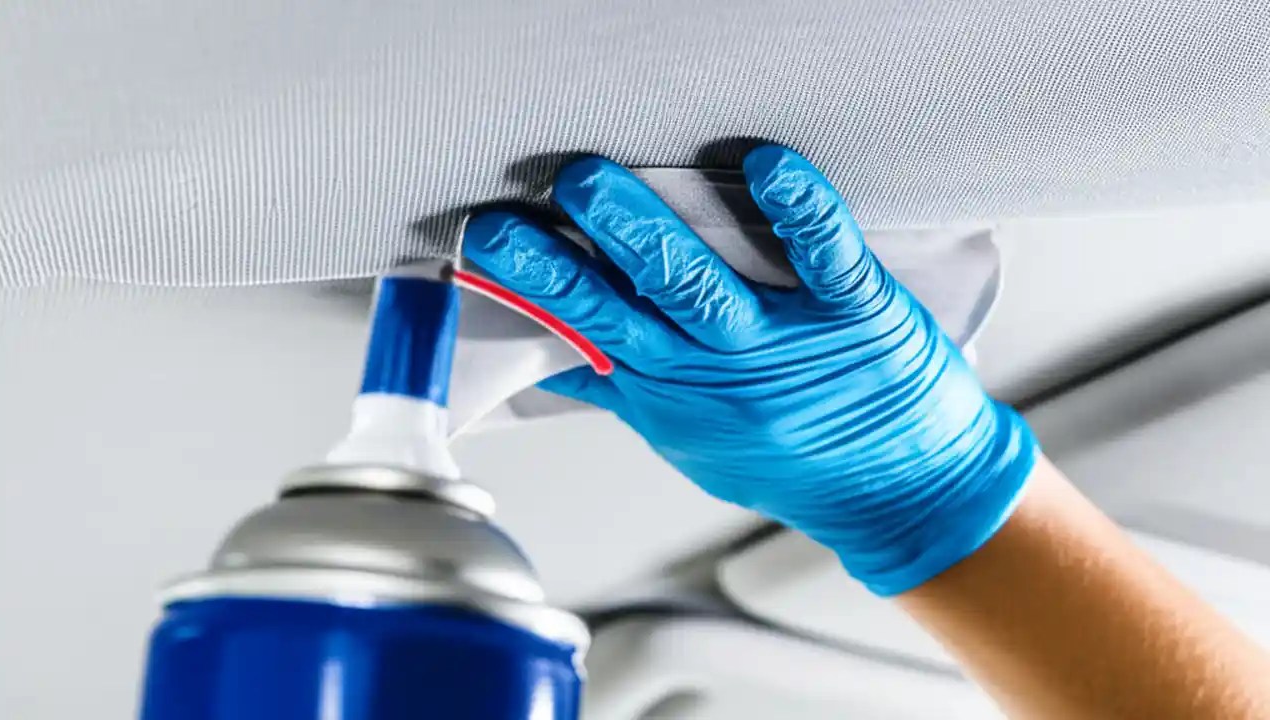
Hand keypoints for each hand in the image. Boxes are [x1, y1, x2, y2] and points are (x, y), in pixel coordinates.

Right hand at [461, 145, 1037, 594]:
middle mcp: (717, 366)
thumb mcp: (688, 435)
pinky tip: (768, 166)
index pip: (585, 334)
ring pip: (701, 286)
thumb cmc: (791, 461)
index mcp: (671, 389)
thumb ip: (620, 388)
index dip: (532, 291)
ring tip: (592, 185)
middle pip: (626, 311)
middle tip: (516, 213)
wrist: (903, 495)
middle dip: (564, 263)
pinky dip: (797, 210)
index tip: (483, 245)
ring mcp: (788, 339)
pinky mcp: (860, 313)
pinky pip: (825, 255)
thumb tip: (543, 354)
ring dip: (643, 234)